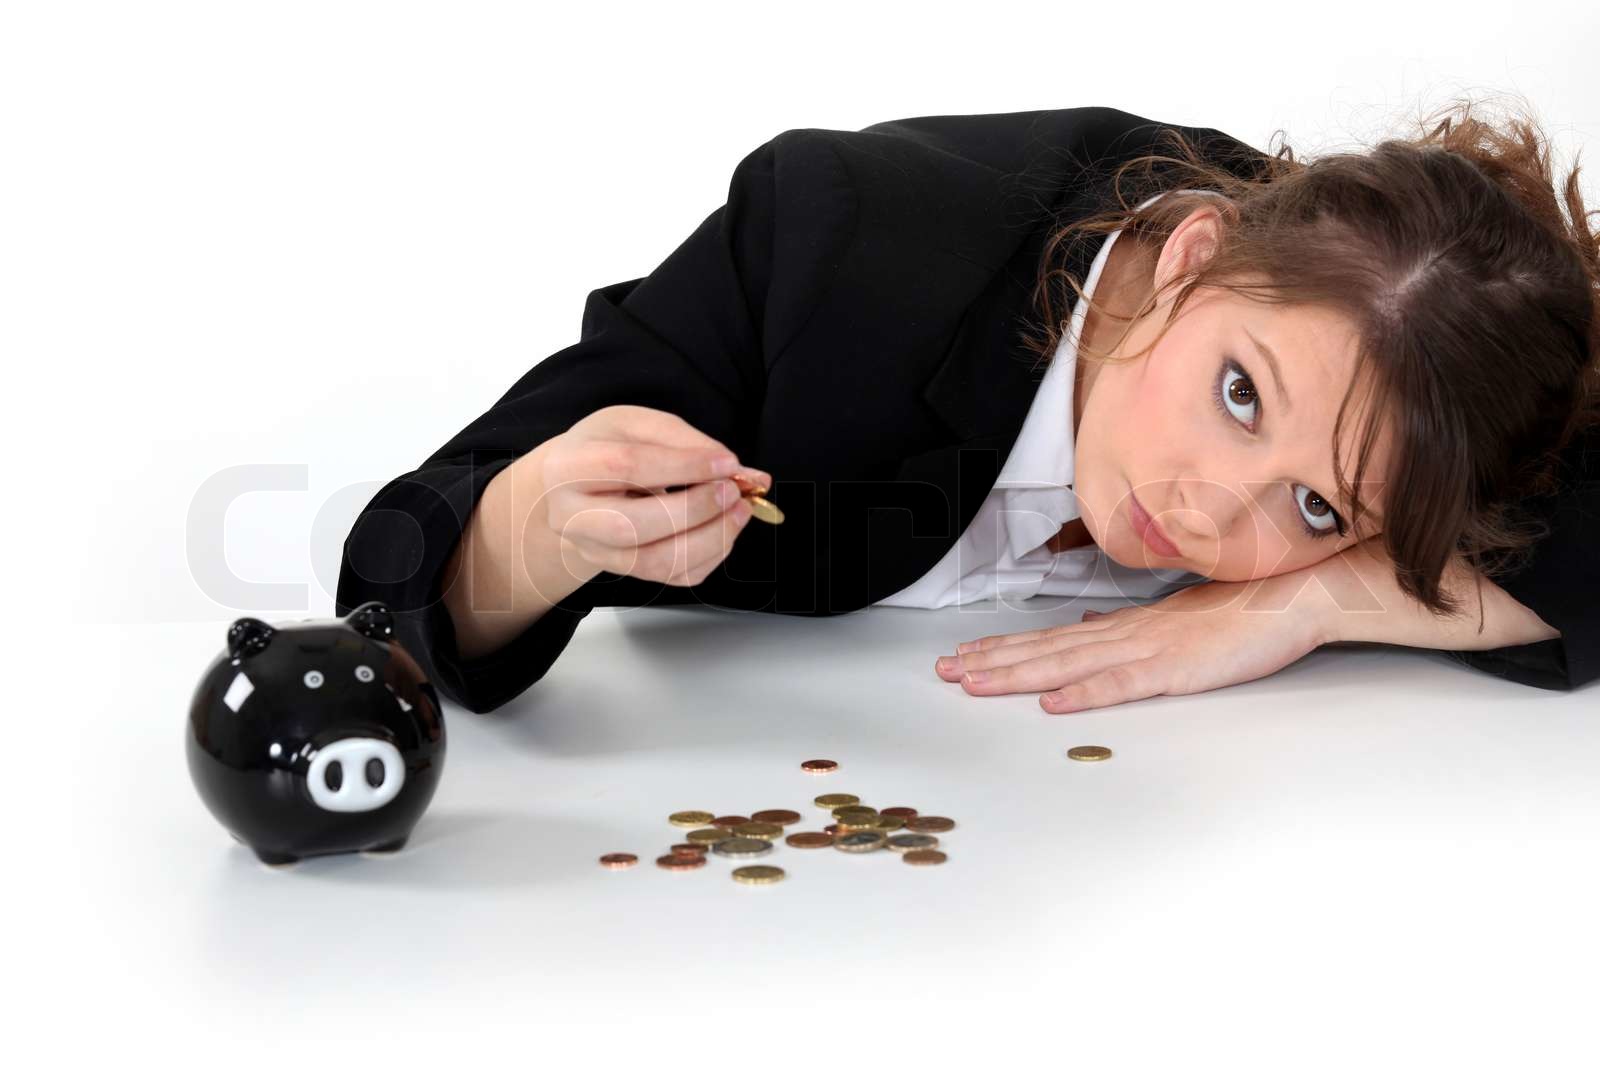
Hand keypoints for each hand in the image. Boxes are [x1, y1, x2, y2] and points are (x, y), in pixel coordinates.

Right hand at [538, 405, 769, 586]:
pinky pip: (671, 576)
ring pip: (654, 562)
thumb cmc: (606, 448)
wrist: (573, 485)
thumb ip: (685, 442)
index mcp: (567, 467)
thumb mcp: (636, 425)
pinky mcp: (621, 571)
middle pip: (633, 525)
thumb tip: (735, 468)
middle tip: (733, 491)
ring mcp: (595, 552)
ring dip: (709, 539)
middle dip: (695, 509)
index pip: (626, 467)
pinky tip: (724, 530)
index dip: (683, 466)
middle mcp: (571, 518)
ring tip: (739, 511)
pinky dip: (709, 556)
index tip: (726, 463)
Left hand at [933, 577, 1331, 712]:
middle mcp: (1125, 634)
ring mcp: (1148, 650)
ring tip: (974, 682)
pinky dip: (1085, 694)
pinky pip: (1122, 685)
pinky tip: (1054, 702)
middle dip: (992, 662)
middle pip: (1046, 650)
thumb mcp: (1173, 618)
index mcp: (1125, 627)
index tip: (965, 657)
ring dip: (1018, 674)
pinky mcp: (1176, 670)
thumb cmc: (1239, 611)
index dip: (1005, 649)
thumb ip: (1128, 627)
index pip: (1052, 639)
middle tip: (944, 672)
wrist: (1290, 597)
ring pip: (1069, 664)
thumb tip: (1089, 623)